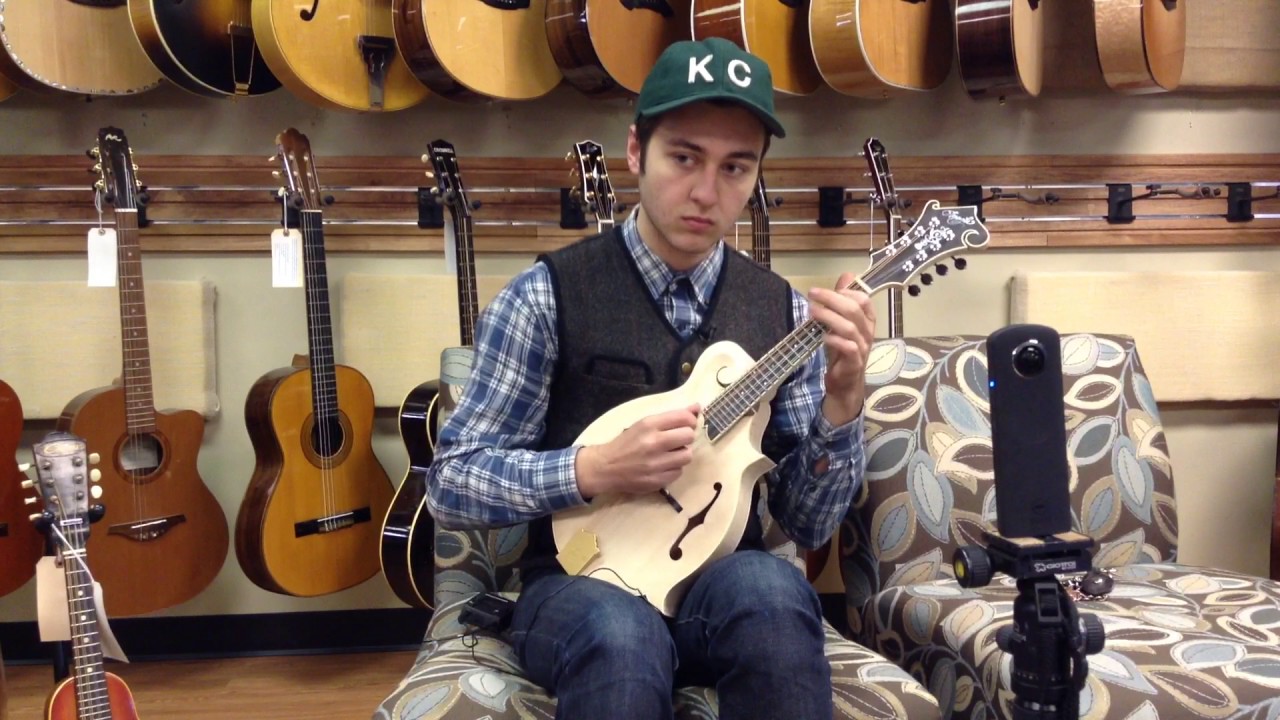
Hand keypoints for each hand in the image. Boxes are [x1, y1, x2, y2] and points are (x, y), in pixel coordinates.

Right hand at [575, 404, 699, 498]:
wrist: (606, 467)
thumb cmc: (626, 442)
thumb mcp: (644, 424)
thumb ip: (671, 416)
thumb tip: (697, 407)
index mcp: (649, 424)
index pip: (684, 418)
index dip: (690, 421)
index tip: (685, 425)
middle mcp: (654, 442)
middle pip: (689, 436)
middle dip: (685, 437)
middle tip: (676, 440)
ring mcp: (656, 463)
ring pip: (687, 456)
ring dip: (681, 454)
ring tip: (670, 454)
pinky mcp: (657, 480)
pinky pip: (678, 472)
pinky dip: (673, 469)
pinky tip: (662, 466)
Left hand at [808, 272, 876, 425]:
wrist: (845, 383)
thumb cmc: (843, 351)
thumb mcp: (841, 323)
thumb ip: (843, 301)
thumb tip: (847, 276)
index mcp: (867, 321)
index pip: (864, 300)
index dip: (846, 292)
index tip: (825, 290)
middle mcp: (867, 332)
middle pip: (854, 310)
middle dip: (832, 299)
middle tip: (812, 294)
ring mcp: (863, 347)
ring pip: (850, 327)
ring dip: (829, 317)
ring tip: (812, 312)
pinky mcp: (855, 362)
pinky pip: (849, 348)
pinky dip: (835, 340)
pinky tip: (822, 336)